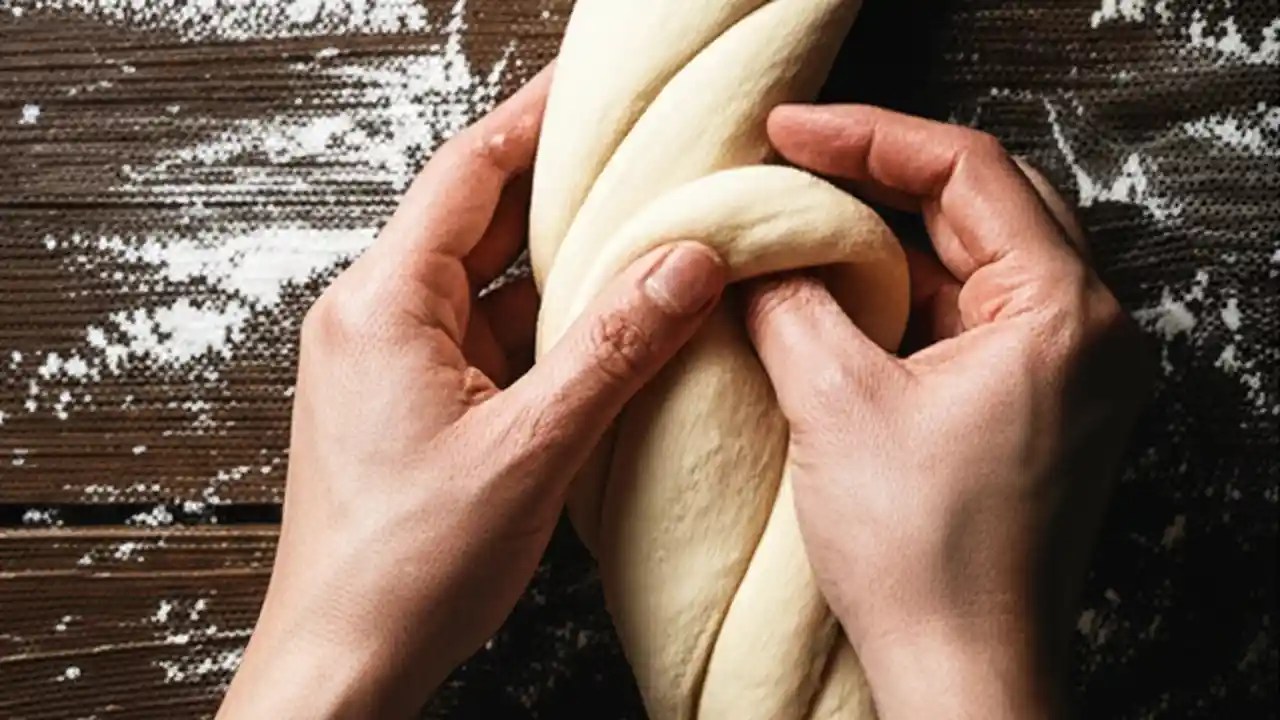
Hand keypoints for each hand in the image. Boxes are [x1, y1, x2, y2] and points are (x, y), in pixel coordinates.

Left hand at [218, 69, 727, 718]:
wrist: (344, 660)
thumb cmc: (406, 567)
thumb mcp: (530, 449)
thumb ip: (612, 349)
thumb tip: (684, 265)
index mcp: (382, 305)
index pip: (466, 173)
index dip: (533, 121)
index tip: (591, 92)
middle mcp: (374, 318)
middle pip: (476, 221)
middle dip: (558, 191)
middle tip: (639, 162)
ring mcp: (390, 361)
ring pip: (485, 283)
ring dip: (556, 265)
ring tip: (639, 241)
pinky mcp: (409, 401)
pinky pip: (482, 336)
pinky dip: (539, 324)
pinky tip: (600, 329)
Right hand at [746, 105, 1149, 717]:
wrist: (961, 674)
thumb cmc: (922, 556)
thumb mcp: (834, 405)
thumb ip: (792, 304)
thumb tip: (755, 251)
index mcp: (1062, 314)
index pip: (968, 172)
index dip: (868, 137)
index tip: (790, 131)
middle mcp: (1089, 332)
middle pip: (983, 203)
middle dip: (883, 175)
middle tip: (796, 159)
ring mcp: (1069, 371)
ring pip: (977, 259)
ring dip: (892, 235)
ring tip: (807, 218)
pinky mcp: (1039, 406)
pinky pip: (973, 315)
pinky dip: (908, 293)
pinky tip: (844, 289)